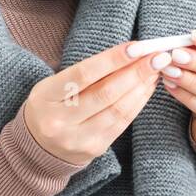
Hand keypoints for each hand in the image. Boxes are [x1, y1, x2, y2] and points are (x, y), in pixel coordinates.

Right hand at [23, 41, 173, 166]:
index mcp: (46, 97)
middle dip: (136, 72)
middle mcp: (60, 120)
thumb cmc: (51, 105)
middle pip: (105, 93)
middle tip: (158, 57)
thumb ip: (86, 72)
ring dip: (141, 87)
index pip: (83, 74)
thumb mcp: (54, 85)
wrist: (38, 147)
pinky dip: (138, 103)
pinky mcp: (95, 148)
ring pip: (117, 109)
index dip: (113, 60)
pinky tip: (147, 88)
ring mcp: (78, 138)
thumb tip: (128, 54)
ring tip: (156, 69)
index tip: (137, 47)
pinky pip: (122, 123)